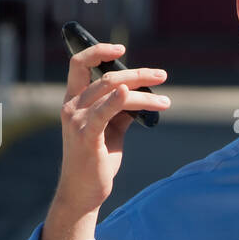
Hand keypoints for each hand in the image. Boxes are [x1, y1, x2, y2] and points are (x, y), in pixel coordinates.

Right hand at [56, 43, 169, 214]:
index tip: (122, 48)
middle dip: (138, 74)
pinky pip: (104, 111)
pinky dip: (119, 100)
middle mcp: (71, 106)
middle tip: (162, 76)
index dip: (99, 51)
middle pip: (107, 77)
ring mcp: (77, 120)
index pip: (79, 64)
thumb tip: (138, 95)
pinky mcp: (86, 135)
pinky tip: (132, 94)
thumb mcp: (109, 130)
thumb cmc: (96, 160)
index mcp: (74, 100)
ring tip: (167, 101)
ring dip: (145, 94)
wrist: (85, 191)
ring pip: (114, 91)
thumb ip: (119, 110)